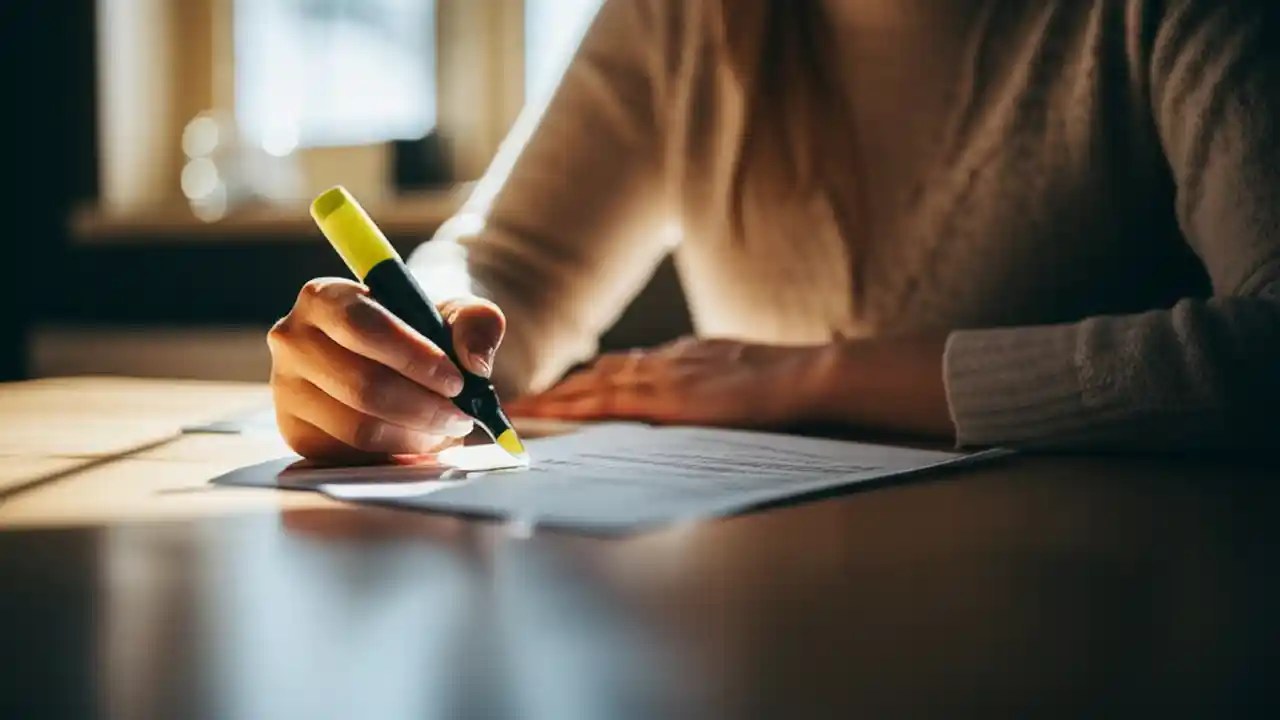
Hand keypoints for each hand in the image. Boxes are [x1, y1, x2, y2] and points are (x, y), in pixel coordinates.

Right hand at [268, 278, 505, 461]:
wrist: (395, 359)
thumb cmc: (422, 332)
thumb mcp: (456, 313)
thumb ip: (476, 323)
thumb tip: (473, 362)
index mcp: (324, 297)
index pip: (364, 326)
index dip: (414, 358)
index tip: (457, 381)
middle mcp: (293, 340)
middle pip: (363, 385)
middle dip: (424, 407)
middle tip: (462, 415)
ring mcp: (287, 390)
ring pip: (359, 427)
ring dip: (415, 435)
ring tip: (446, 428)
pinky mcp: (296, 432)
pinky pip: (351, 455)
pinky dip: (396, 453)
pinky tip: (419, 441)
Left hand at [508, 335, 955, 438]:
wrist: (808, 378)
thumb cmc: (793, 388)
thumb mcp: (750, 384)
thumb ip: (725, 392)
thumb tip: (718, 404)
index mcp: (689, 357)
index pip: (629, 369)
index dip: (593, 382)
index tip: (567, 391)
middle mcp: (666, 361)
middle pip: (599, 373)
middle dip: (561, 390)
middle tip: (522, 401)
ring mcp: (661, 376)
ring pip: (589, 386)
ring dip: (551, 398)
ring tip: (517, 410)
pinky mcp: (660, 398)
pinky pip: (598, 403)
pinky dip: (564, 409)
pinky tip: (540, 417)